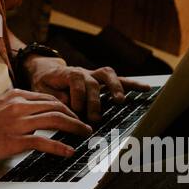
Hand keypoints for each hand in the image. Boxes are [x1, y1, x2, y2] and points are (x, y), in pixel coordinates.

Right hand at [0, 88, 92, 166]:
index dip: (65, 106)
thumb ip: (15, 109)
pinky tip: (69, 151)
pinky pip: (44, 142)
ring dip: (74, 127)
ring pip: (55, 120)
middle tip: (84, 125)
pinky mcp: (15, 140)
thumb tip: (33, 118)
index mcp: (14, 96)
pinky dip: (60, 147)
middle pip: (56, 106)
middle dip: (75, 115)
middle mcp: (18, 105)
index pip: (47, 97)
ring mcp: (17, 123)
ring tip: (84, 134)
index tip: (74, 114)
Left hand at [24, 57, 152, 124]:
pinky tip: (146, 88)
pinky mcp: (103, 79)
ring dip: (116, 87)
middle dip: (95, 101)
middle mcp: (84, 72)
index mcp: (67, 73)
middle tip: (94, 118)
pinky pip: (120, 79)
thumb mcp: (42, 89)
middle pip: (93, 82)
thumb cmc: (45, 82)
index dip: (77, 95)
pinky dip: (133, 84)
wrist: (47, 70)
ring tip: (120, 100)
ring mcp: (94, 75)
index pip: (76, 80)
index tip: (76, 110)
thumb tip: (66, 103)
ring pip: (108, 75)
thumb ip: (53, 96)